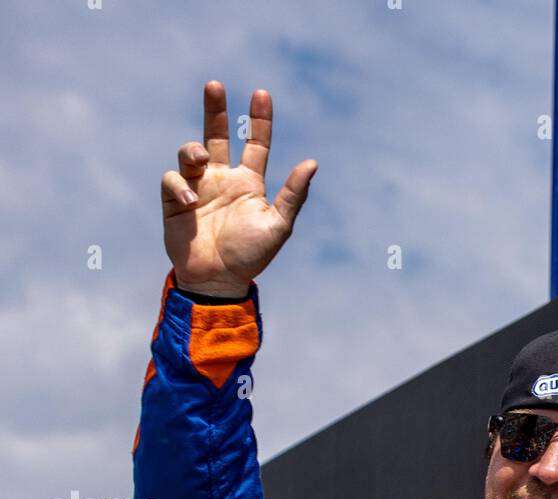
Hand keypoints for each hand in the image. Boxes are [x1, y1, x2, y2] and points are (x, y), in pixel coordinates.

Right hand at [161, 81, 317, 296]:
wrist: (218, 281)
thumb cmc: (250, 256)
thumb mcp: (278, 225)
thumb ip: (292, 194)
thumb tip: (312, 163)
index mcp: (249, 183)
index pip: (255, 143)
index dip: (259, 120)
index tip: (261, 94)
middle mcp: (223, 179)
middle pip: (217, 134)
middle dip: (215, 109)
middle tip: (215, 85)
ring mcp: (198, 187)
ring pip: (191, 151)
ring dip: (194, 149)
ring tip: (202, 159)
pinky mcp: (175, 200)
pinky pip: (172, 178)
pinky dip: (179, 184)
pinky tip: (190, 201)